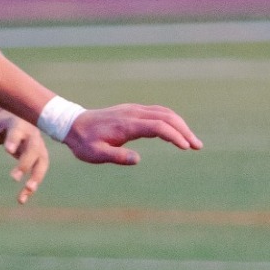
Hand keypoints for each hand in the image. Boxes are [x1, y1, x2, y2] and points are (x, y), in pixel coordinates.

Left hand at [0, 110, 49, 203]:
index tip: (8, 150)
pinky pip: (39, 172)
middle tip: (14, 177)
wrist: (13, 118)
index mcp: (17, 124)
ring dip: (36, 176)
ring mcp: (38, 147)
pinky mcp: (39, 158)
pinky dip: (32, 185)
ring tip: (28, 190)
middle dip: (26, 162)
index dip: (14, 140)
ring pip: (42, 162)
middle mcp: (31, 135)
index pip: (17, 132)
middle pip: (34, 149)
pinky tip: (22, 199)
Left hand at [63, 105, 202, 164]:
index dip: (174, 135)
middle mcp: (133, 113)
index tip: (186, 147)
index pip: (158, 126)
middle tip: (197, 146)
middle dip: (184, 131)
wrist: (72, 124)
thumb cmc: (84, 142)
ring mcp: (134, 110)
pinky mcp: (133, 110)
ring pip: (164, 113)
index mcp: (127, 124)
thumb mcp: (95, 154)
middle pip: (167, 117)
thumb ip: (116, 156)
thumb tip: (138, 159)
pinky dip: (172, 121)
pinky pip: (158, 112)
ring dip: (181, 125)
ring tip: (192, 142)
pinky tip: (177, 132)